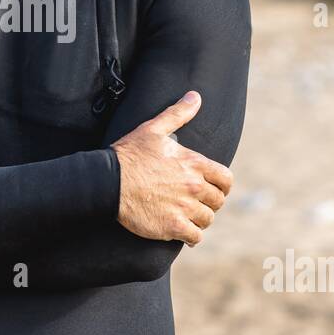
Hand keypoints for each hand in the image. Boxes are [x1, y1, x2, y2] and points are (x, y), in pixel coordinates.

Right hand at [111, 91, 232, 244]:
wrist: (108, 182)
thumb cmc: (130, 154)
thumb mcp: (153, 129)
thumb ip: (178, 114)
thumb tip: (195, 96)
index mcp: (194, 164)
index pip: (225, 179)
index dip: (222, 185)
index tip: (214, 188)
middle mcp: (193, 187)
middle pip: (217, 201)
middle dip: (209, 202)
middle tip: (196, 203)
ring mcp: (183, 208)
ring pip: (207, 220)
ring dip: (199, 219)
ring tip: (188, 217)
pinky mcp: (172, 227)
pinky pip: (195, 237)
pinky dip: (191, 237)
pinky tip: (182, 232)